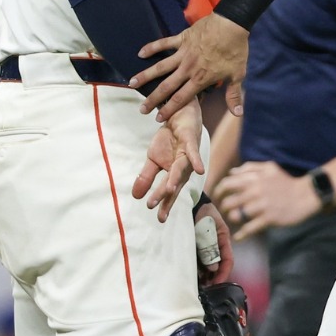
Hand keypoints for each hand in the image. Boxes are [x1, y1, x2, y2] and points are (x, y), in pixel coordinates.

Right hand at [131, 14, 249, 116]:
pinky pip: (163, 43)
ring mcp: (182, 53)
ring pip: (160, 67)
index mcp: (200, 79)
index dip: (169, 109)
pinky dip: (152, 48)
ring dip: (145, 75)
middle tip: (141, 109)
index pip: (181, 98)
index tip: (158, 117)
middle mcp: (187, 68)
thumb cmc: (235, 50)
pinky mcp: (181, 39)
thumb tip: (237, 113)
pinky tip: (140, 53)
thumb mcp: (238, 74)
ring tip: (131, 83)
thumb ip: (234, 95)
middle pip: (166, 86)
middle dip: (153, 99)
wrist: (231, 24)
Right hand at [132, 103, 205, 220]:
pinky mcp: (190, 142)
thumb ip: (146, 177)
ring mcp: (187, 156)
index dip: (165, 204)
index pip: (168, 192)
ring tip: (170, 190)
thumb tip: (135, 196)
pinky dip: (196, 161)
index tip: (160, 219)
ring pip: (180, 170)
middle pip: (173, 183)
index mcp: (174, 174)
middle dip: (165, 195)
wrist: (178, 116)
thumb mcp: (153, 158)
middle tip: (154, 207)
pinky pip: (193, 152)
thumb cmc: (169, 140)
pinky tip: (200, 170)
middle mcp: (183, 169)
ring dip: (175, 180)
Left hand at [194, 201, 234, 284]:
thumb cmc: (199, 212)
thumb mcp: (206, 230)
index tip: (216, 284)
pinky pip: (198, 258)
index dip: (223, 273)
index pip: (228, 260)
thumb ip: (209, 248)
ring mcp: (205, 244)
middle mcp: (216, 243)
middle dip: (212, 277)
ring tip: (197, 283)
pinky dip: (196, 267)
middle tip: (204, 288)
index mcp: (223, 238)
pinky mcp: (195, 244)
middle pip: (217, 264)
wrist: (186, 200)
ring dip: (204, 274)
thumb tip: (213, 268)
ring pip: (207, 263)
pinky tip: (190, 274)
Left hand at [215, 161, 321, 238]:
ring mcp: (262, 206)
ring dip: (233, 219)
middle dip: (224, 207)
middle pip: (229, 201)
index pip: (227, 184)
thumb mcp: (269, 168)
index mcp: (253, 179)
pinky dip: (242, 234)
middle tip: (224, 210)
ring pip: (237, 215)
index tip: (217, 196)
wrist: (306, 195)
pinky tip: (238, 237)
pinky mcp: (269, 219)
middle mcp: (255, 191)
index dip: (218, 191)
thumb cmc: (286, 181)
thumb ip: (249, 168)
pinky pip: (250, 228)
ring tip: (233, 219)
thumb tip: (231, 172)